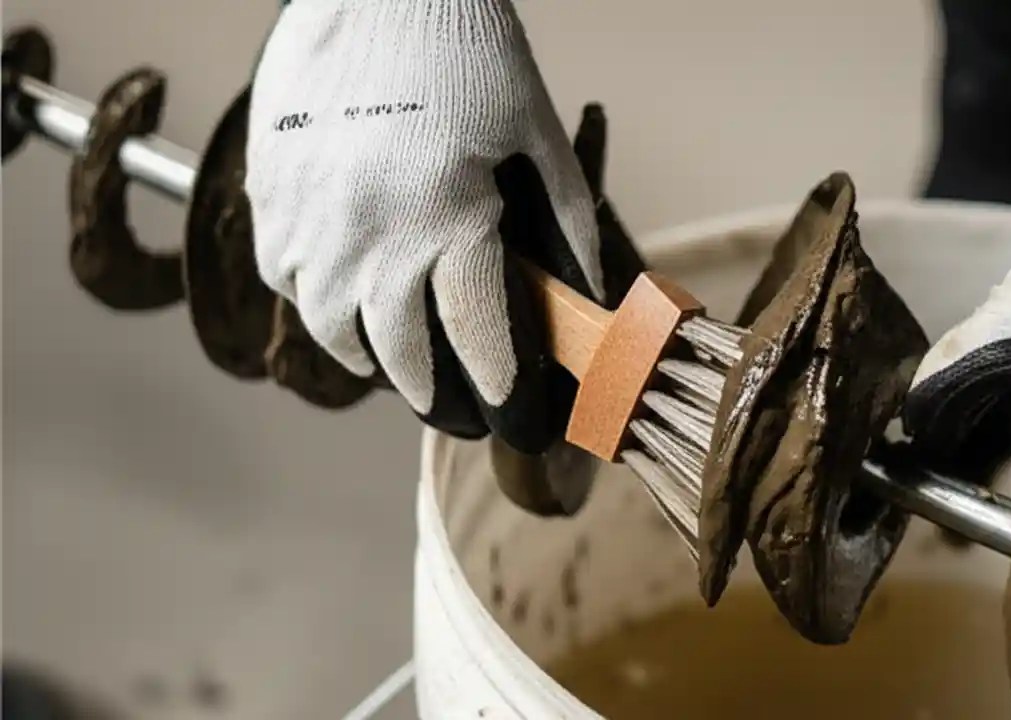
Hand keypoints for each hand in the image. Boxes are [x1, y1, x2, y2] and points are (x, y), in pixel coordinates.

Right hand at [246, 0, 601, 452]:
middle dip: (433, 392)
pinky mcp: (269, 192)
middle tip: (450, 408)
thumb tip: (589, 291)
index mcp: (449, 216)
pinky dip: (317, 304)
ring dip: (369, 358)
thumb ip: (566, 221)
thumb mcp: (537, 134)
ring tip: (394, 367)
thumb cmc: (469, 51)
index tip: (512, 414)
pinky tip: (343, 304)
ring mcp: (311, 216)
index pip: (477, 336)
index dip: (499, 386)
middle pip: (401, 351)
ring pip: (332, 327)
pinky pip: (284, 278)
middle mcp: (371, 231)